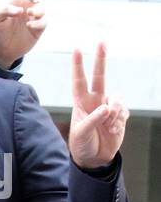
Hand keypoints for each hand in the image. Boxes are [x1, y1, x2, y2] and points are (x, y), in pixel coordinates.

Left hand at [0, 0, 56, 69]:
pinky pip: (43, 21)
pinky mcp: (39, 28)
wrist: (2, 50)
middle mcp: (27, 6)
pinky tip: (29, 26)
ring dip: (37, 10)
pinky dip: (37, 23)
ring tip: (29, 16)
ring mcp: (33, 17)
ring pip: (42, 8)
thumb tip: (21, 9)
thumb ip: (4, 10)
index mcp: (15, 1)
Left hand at [69, 44, 128, 169]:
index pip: (79, 81)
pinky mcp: (120, 115)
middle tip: (102, 42)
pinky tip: (112, 130)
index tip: (77, 50)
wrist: (94, 158)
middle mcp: (95, 101)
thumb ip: (93, 120)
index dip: (78, 66)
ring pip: (117, 99)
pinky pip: (124, 112)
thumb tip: (107, 107)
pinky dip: (119, 122)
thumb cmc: (82, 145)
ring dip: (114, 113)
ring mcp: (108, 107)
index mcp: (81, 103)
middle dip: (100, 60)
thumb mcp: (81, 134)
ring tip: (107, 126)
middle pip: (99, 77)